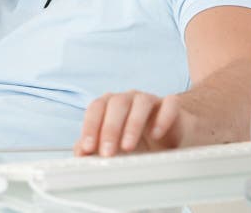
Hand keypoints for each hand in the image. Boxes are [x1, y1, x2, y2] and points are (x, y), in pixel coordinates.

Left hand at [73, 91, 193, 156]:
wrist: (171, 136)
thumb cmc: (139, 140)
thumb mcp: (115, 146)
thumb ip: (95, 146)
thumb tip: (80, 152)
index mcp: (111, 104)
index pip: (96, 108)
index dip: (90, 127)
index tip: (88, 148)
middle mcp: (129, 98)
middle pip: (116, 103)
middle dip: (109, 129)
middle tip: (108, 152)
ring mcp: (151, 100)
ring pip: (141, 102)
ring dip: (133, 124)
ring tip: (128, 147)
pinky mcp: (171, 106)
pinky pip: (169, 105)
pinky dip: (162, 118)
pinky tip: (156, 135)